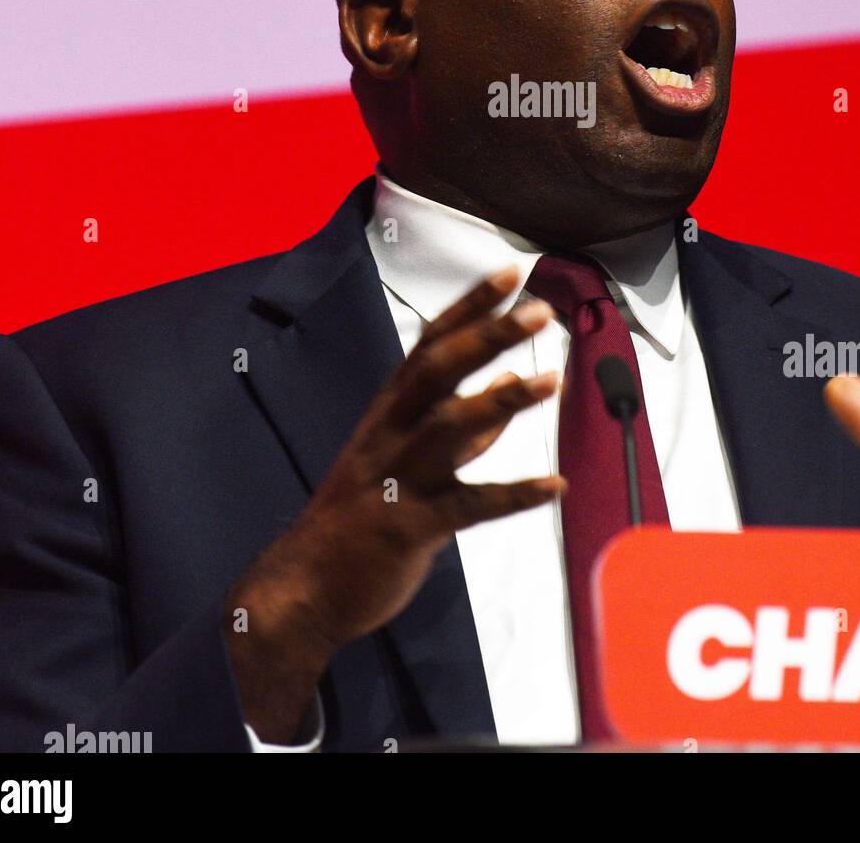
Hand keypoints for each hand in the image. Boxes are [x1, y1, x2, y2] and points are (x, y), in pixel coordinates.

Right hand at [224, 265, 564, 742]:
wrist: (304, 588)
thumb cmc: (360, 514)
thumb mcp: (403, 456)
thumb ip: (464, 422)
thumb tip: (509, 376)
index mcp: (389, 410)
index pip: (431, 343)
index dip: (469, 306)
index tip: (509, 272)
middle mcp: (390, 433)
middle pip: (437, 370)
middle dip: (487, 335)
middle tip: (538, 310)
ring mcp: (396, 477)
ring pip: (448, 427)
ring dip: (503, 401)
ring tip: (552, 380)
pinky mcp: (408, 527)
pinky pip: (468, 506)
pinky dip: (514, 495)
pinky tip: (556, 485)